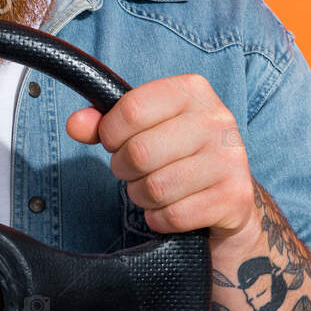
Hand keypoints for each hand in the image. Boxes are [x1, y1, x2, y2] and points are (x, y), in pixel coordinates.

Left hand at [66, 73, 258, 244]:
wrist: (230, 197)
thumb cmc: (179, 154)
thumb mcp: (146, 128)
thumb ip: (107, 123)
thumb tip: (76, 124)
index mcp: (193, 91)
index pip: (131, 109)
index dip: (110, 133)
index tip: (115, 142)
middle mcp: (217, 120)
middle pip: (139, 152)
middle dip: (124, 169)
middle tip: (133, 172)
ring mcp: (230, 159)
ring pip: (155, 188)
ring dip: (142, 196)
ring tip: (153, 190)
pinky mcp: (234, 198)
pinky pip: (173, 215)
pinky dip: (160, 219)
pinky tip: (171, 209)